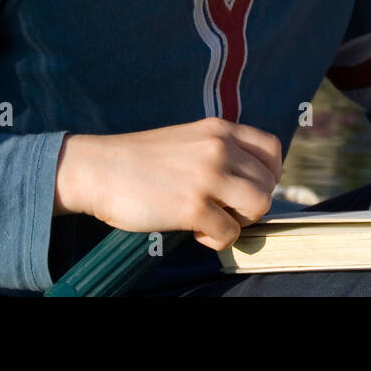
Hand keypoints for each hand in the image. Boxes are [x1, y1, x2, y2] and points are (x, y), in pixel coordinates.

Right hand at [54, 117, 282, 250]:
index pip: (272, 149)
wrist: (98, 169)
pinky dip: (216, 240)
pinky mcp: (193, 207)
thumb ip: (218, 150)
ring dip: (239, 221)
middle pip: (268, 184)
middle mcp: (219, 149)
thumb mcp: (187, 139)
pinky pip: (229, 233)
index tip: (249, 188)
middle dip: (251, 204)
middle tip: (224, 210)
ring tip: (213, 220)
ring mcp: (208, 177)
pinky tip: (194, 231)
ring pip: (259, 206)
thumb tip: (245, 181)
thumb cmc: (139, 160)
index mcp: (218, 130)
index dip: (268, 174)